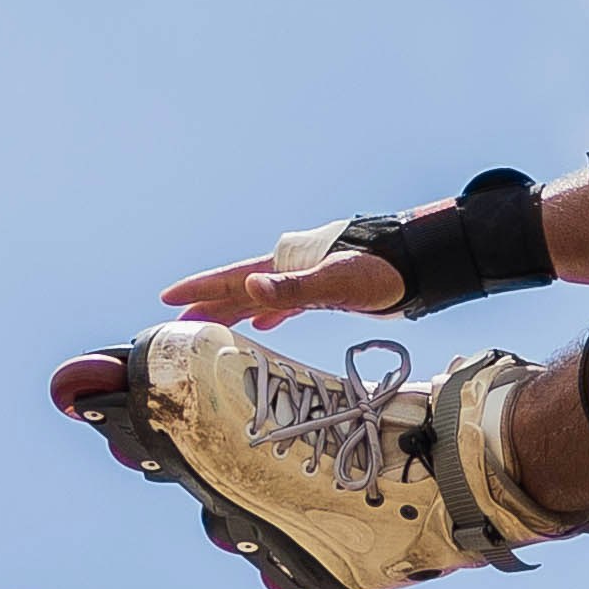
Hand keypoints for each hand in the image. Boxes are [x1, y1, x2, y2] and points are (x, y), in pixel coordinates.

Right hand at [154, 239, 407, 332]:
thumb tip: (251, 286)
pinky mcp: (325, 290)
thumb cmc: (382, 270)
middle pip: (238, 288)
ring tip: (209, 326)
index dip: (200, 289)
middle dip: (208, 306)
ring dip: (234, 311)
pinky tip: (261, 323)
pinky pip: (285, 302)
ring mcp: (306, 278)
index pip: (232, 277)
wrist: (418, 264)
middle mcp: (290, 268)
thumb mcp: (336, 281)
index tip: (169, 299)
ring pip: (259, 296)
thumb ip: (293, 288)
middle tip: (177, 325)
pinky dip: (269, 313)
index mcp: (285, 262)